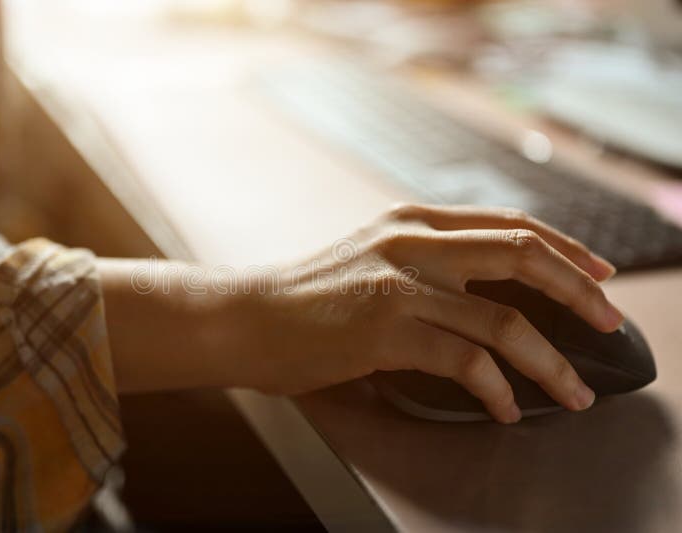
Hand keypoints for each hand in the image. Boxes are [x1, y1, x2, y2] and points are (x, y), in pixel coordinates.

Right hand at [234, 204, 620, 423]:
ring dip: (551, 361)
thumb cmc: (308, 295)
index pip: (508, 224)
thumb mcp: (373, 256)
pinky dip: (497, 389)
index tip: (596, 273)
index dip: (563, 247)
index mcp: (413, 220)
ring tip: (571, 390)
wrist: (248, 315)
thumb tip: (483, 293)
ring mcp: (401, 285)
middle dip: (578, 291)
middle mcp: (413, 242)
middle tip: (608, 319)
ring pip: (505, 320)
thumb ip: (424, 261)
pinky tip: (504, 406)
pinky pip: (466, 362)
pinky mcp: (386, 330)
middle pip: (522, 254)